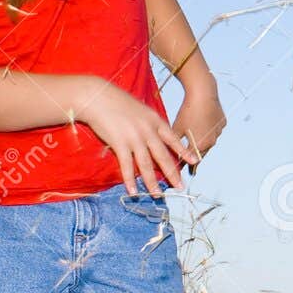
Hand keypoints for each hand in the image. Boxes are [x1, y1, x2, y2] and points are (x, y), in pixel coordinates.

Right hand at [77, 81, 195, 196]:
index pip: (173, 139)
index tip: (194, 160)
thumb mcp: (140, 109)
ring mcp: (134, 138)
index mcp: (155, 120)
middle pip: (163, 156)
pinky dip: (130, 180)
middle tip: (180, 186)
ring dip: (152, 182)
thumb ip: (148, 123)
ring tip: (158, 195)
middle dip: (172, 173)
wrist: (98, 97)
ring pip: (146, 165)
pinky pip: (127, 166)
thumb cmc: (117, 101)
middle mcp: (148, 131)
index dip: (183, 151)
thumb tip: (154, 135)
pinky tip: (133, 191)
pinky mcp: (120, 144)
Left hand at [172, 87, 226, 171]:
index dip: (190, 167)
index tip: (189, 172)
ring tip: (195, 133)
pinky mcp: (222, 123)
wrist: (203, 93)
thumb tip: (171, 153)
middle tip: (189, 153)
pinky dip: (208, 129)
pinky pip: (214, 131)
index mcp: (199, 145)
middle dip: (195, 153)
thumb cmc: (188, 110)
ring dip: (202, 140)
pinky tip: (202, 122)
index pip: (194, 162)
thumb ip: (175, 144)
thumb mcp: (176, 128)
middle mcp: (211, 141)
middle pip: (202, 152)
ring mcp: (218, 133)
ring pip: (209, 141)